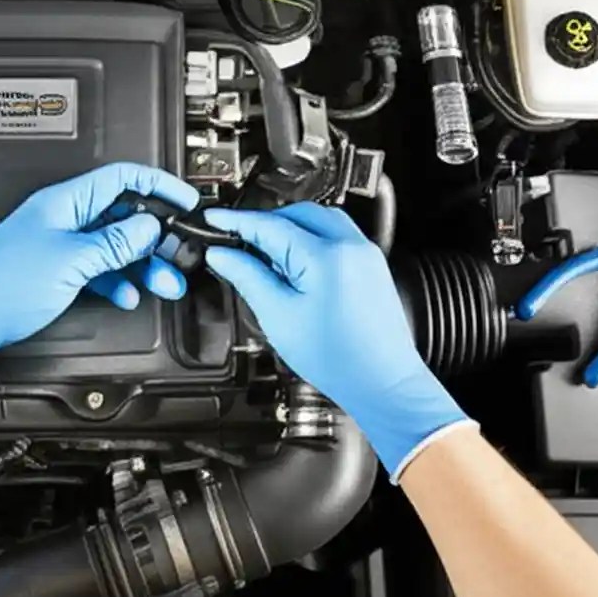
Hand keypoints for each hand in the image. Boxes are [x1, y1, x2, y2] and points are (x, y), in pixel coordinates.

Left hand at [0, 163, 198, 411]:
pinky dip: (118, 280)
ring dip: (142, 264)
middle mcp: (63, 218)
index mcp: (65, 202)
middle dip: (156, 235)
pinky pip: (98, 268)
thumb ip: (115, 243)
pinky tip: (128, 294)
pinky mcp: (55, 270)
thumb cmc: (0, 284)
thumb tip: (149, 227)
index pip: (122, 178)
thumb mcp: (72, 260)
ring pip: (114, 245)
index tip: (185, 201)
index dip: (158, 185)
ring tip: (163, 283)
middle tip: (179, 253)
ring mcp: (60, 244)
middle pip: (123, 214)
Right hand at [204, 202, 472, 480]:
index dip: (236, 220)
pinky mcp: (372, 264)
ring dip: (290, 226)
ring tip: (266, 253)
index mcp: (326, 257)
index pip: (270, 225)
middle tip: (237, 238)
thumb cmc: (338, 360)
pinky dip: (311, 238)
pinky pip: (336, 235)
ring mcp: (366, 253)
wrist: (383, 382)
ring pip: (320, 219)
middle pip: (297, 214)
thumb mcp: (279, 316)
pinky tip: (296, 263)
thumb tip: (221, 254)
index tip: (214, 218)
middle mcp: (351, 245)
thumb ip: (247, 277)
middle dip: (265, 221)